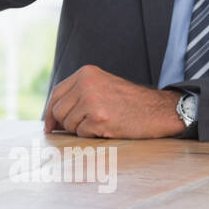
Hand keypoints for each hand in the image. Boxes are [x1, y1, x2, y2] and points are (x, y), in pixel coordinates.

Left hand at [43, 65, 184, 137]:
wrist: (160, 110)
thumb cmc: (130, 102)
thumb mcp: (103, 86)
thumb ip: (79, 94)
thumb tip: (52, 117)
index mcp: (86, 73)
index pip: (56, 94)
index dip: (50, 112)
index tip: (49, 125)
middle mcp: (86, 84)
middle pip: (58, 110)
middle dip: (66, 123)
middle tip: (83, 127)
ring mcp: (92, 100)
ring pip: (68, 124)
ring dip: (81, 130)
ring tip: (101, 123)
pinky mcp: (99, 118)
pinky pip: (82, 134)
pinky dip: (92, 136)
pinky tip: (108, 128)